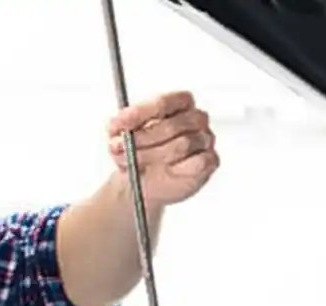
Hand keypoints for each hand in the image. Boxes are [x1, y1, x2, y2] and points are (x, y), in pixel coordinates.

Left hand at [106, 90, 218, 206]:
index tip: (117, 125)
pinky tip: (165, 171)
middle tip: (119, 148)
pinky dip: (178, 168)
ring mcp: (205, 138)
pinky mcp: (210, 160)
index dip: (139, 114)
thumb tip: (114, 124)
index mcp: (178, 103)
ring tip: (132, 162)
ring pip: (181, 146)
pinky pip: (198, 162)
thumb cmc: (139, 152)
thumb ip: (118, 127)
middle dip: (141, 139)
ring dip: (151, 156)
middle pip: (171, 125)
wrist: (144, 183)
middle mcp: (196, 118)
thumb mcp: (121, 136)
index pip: (163, 102)